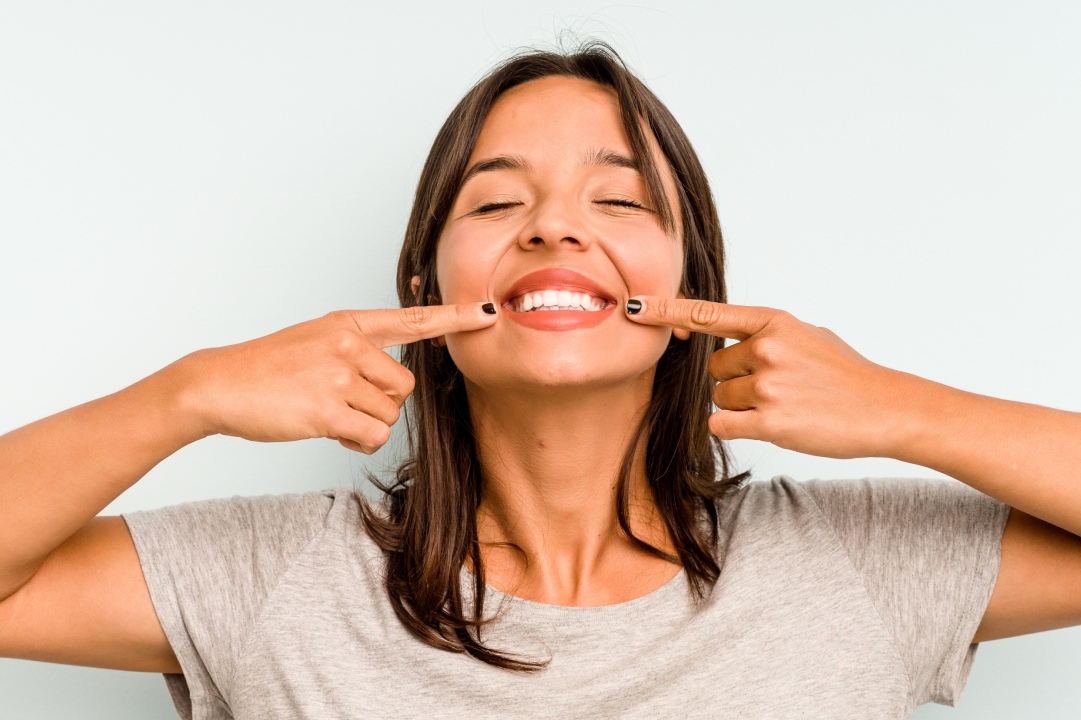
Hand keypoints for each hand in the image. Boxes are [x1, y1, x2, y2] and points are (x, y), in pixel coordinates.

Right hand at [176, 304, 496, 452]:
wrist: (219, 384)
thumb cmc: (269, 369)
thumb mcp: (317, 341)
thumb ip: (358, 351)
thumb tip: (395, 385)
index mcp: (349, 323)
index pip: (412, 320)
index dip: (453, 318)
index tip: (487, 313)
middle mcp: (348, 343)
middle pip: (404, 387)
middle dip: (380, 404)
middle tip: (342, 403)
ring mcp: (338, 374)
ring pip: (388, 414)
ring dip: (365, 424)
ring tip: (327, 413)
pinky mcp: (327, 407)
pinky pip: (371, 434)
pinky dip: (356, 440)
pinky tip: (328, 429)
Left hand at [626, 296, 922, 458]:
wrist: (884, 408)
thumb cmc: (845, 373)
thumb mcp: (807, 335)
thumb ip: (765, 332)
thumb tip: (728, 334)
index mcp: (774, 322)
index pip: (709, 313)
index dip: (668, 311)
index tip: (635, 308)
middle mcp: (767, 349)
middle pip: (714, 367)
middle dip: (737, 379)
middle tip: (779, 387)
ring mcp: (768, 385)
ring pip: (719, 397)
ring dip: (741, 405)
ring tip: (784, 404)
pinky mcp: (770, 421)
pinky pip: (722, 423)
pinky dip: (736, 426)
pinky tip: (771, 423)